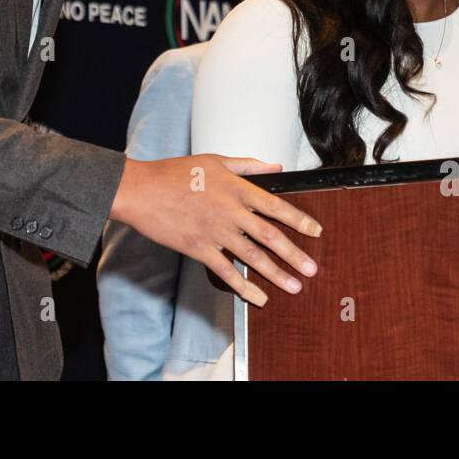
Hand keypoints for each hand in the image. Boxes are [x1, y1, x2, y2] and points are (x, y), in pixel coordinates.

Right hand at [109, 154, 321, 306]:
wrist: (141, 190)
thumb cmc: (175, 172)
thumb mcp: (214, 160)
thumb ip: (247, 165)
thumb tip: (275, 167)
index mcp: (236, 188)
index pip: (275, 206)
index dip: (298, 220)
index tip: (316, 232)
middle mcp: (230, 212)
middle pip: (269, 236)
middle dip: (294, 254)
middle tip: (312, 269)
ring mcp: (215, 232)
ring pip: (252, 257)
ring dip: (276, 274)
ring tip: (295, 287)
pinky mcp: (199, 249)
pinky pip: (226, 272)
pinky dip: (244, 287)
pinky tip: (259, 298)